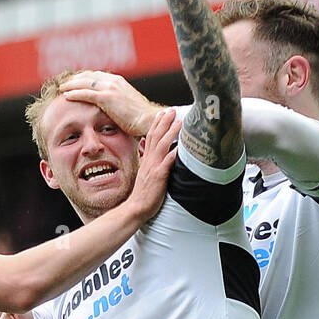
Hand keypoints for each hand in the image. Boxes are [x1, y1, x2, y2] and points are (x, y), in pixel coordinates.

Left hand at [59, 71, 161, 137]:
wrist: (148, 119)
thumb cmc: (141, 117)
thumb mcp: (128, 105)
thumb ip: (118, 102)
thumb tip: (113, 109)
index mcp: (118, 81)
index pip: (97, 76)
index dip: (84, 78)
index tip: (75, 82)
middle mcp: (113, 81)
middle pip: (88, 76)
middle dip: (75, 79)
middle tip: (65, 83)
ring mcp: (110, 88)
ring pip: (85, 82)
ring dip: (71, 84)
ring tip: (62, 88)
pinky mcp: (106, 98)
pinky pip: (86, 93)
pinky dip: (74, 93)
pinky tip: (65, 95)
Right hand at [125, 107, 181, 221]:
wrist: (136, 208)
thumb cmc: (143, 195)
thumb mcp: (147, 175)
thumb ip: (152, 165)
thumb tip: (157, 158)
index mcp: (147, 160)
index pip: (151, 137)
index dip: (157, 124)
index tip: (162, 114)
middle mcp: (150, 161)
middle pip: (156, 136)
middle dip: (164, 122)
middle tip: (171, 110)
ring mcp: (154, 167)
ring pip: (162, 145)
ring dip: (171, 132)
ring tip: (179, 122)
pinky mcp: (159, 176)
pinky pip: (167, 162)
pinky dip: (175, 153)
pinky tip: (181, 146)